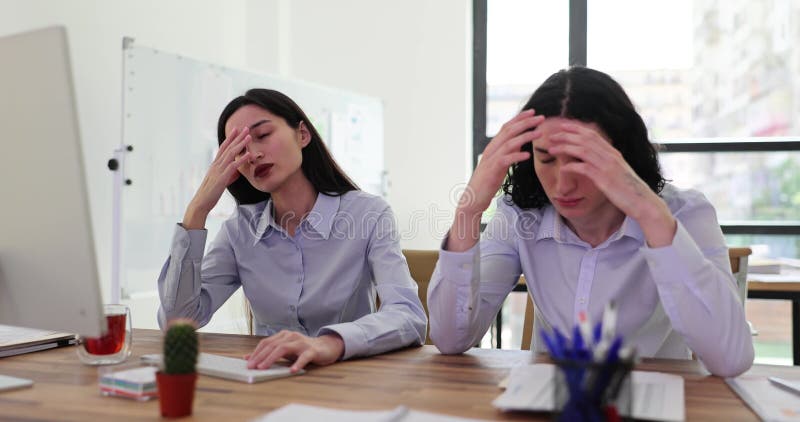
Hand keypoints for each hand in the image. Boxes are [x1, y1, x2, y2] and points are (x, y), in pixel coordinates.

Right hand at [182, 127, 251, 228]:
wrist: (201, 203)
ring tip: (249, 136)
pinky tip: (249, 155)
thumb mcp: (222, 181)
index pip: (223, 148)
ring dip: (240, 144)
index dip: (230, 138)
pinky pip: (233, 167)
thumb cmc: (211, 193)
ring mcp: (219, 170)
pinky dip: (241, 160)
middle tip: (245, 128)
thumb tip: (237, 172)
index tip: (236, 129)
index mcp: (215, 164)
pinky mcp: (222, 178)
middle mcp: (216, 165)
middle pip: (228, 147)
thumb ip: (229, 175)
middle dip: (237, 137)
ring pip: (231, 154)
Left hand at [244, 331, 344, 372]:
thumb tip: (248, 358)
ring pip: (284, 349)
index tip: (248, 362)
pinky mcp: (312, 351)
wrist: (326, 347)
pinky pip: (304, 357)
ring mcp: (302, 343)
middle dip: (261, 356)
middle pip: (273, 345)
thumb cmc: (303, 350)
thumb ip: (269, 353)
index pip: (266, 343)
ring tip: (264, 368)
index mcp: (284, 335)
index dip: (256, 352)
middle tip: (252, 367)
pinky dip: (297, 363)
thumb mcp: (285, 350)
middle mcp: (291, 336)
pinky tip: (292, 370)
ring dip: (272, 358)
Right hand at [459, 110, 544, 214]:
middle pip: (509, 131)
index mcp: (493, 147)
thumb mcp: (500, 164)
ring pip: (509, 143)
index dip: (520, 118)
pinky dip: (517, 156)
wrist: (473, 198)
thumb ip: (509, 152)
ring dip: (526, 136)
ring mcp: (491, 159)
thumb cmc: (487, 182)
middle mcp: (491, 149)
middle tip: (541, 117)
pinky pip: (505, 160)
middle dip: (526, 122)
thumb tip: (521, 142)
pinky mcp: (492, 170)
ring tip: (539, 133)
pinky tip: (527, 155)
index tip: (533, 113)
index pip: (506, 127)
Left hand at [547, 122, 675, 245]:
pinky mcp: (604, 179)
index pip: (592, 135)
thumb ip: (607, 164)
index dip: (576, 129)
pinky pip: (584, 169)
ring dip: (565, 148)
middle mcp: (610, 156)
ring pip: (582, 151)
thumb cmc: (630, 190)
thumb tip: (595, 161)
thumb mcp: (618, 172)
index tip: (563, 126)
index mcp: (613, 153)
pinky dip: (572, 166)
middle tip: (551, 135)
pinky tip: (562, 168)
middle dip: (566, 135)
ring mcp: (607, 167)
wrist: (643, 202)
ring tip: (551, 149)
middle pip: (584, 139)